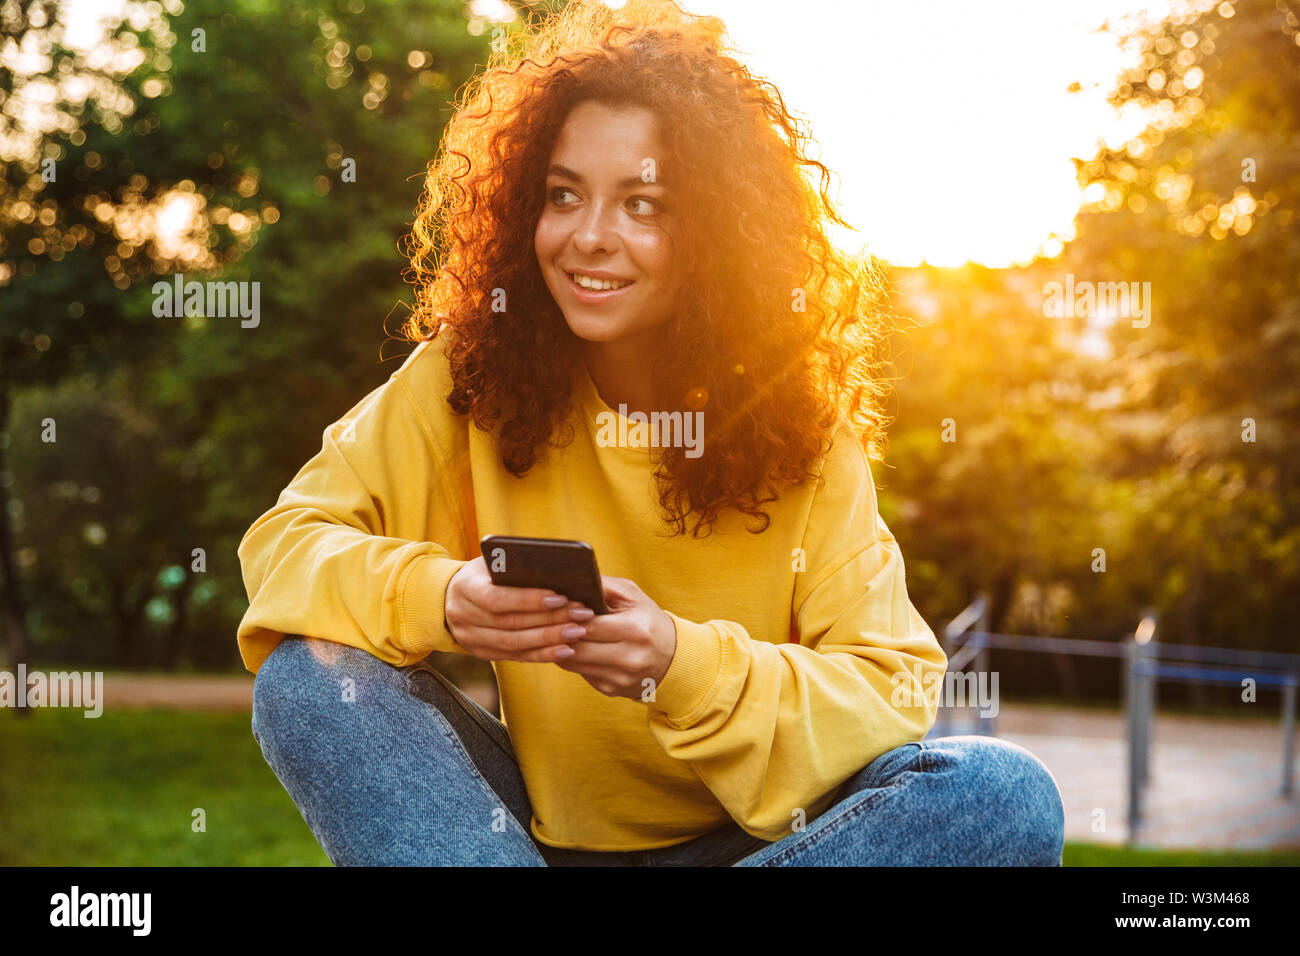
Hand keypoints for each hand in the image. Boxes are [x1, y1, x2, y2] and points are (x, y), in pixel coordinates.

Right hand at [444, 556, 592, 662]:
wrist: (450, 596)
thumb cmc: (483, 573)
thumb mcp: (492, 562)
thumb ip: (515, 566)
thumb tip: (557, 571)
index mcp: (465, 588)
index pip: (496, 598)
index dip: (529, 600)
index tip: (560, 597)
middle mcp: (463, 617)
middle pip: (510, 623)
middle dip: (550, 620)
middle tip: (581, 614)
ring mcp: (470, 639)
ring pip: (515, 644)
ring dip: (550, 639)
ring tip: (579, 631)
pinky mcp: (482, 653)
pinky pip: (516, 657)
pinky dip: (543, 655)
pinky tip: (566, 650)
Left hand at [553, 575, 676, 699]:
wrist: (671, 658)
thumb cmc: (647, 620)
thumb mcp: (632, 596)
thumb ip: (603, 586)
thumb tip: (571, 582)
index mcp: (636, 630)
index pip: (590, 625)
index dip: (569, 617)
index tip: (556, 608)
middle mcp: (630, 658)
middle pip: (579, 647)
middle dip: (561, 633)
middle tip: (549, 621)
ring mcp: (620, 678)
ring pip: (574, 663)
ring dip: (560, 647)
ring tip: (555, 632)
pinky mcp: (611, 689)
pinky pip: (580, 673)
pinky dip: (572, 659)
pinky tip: (572, 647)